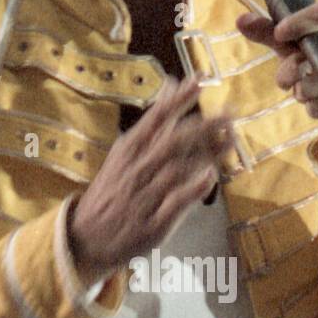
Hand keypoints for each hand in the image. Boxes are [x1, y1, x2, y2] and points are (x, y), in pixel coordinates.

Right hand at [67, 73, 234, 283]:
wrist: (86, 237)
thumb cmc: (113, 190)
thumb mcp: (126, 151)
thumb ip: (154, 120)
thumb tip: (173, 82)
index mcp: (129, 150)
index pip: (155, 119)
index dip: (178, 99)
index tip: (200, 80)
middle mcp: (137, 170)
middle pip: (172, 142)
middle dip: (203, 126)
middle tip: (230, 114)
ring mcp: (144, 196)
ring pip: (177, 170)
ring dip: (205, 155)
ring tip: (231, 141)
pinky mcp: (153, 223)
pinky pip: (175, 203)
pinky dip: (192, 190)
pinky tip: (211, 178)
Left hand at [236, 2, 317, 163]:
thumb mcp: (295, 49)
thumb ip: (270, 34)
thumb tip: (241, 20)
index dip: (297, 22)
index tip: (279, 33)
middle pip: (312, 53)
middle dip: (290, 71)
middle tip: (285, 80)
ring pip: (315, 84)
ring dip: (302, 93)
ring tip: (308, 93)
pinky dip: (314, 109)